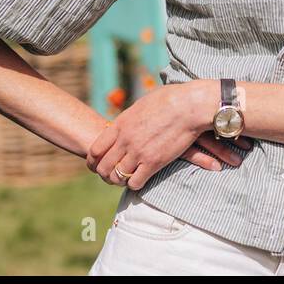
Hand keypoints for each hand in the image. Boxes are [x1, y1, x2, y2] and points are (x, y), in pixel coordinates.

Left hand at [86, 81, 252, 188]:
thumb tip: (126, 121)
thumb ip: (129, 117)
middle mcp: (126, 140)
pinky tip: (141, 178)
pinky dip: (135, 184)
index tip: (98, 164)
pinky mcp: (154, 162)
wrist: (189, 106)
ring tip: (126, 178)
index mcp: (120, 124)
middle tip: (111, 175)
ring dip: (120, 180)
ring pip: (117, 177)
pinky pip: (135, 182)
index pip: (95, 149)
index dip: (94, 160)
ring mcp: (138, 152)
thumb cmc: (169, 99)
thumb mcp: (140, 104)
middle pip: (103, 167)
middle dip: (105, 173)